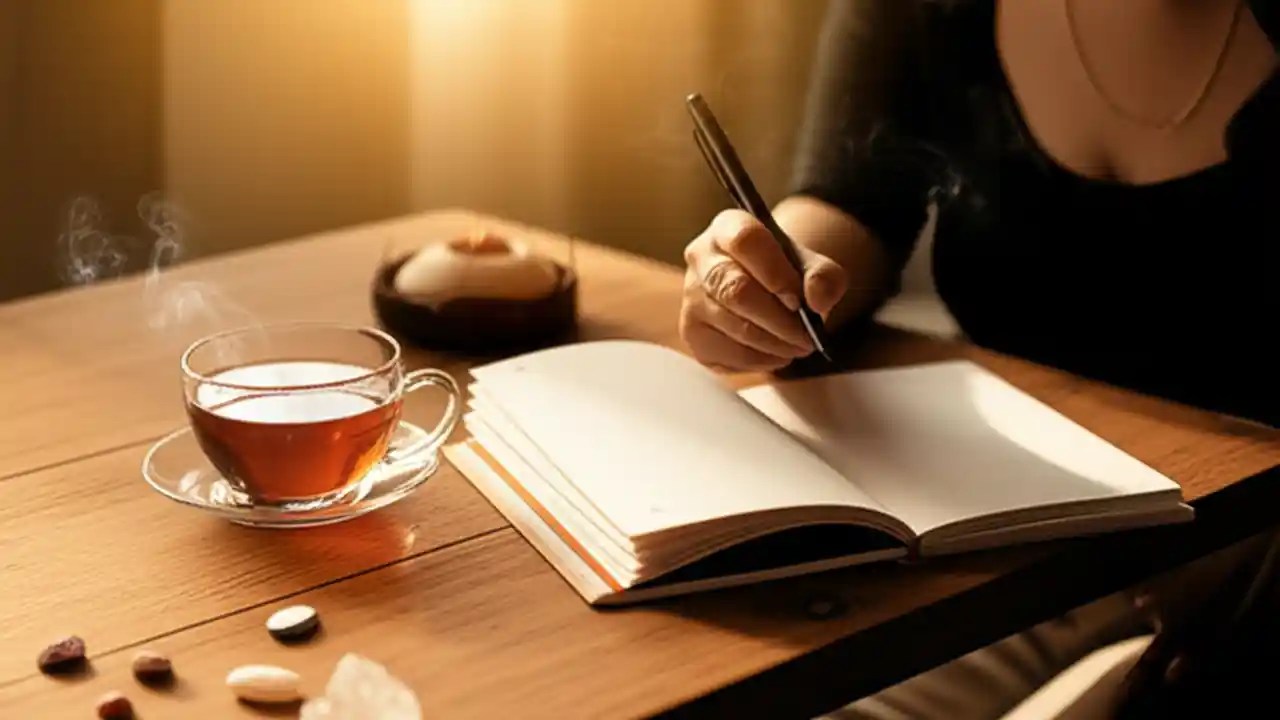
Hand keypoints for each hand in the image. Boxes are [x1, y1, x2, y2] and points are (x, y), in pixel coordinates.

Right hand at [679, 209, 847, 371]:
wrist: (761, 292)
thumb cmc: (783, 273)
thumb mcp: (811, 265)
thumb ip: (824, 275)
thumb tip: (817, 299)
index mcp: (728, 228)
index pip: (746, 241)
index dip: (776, 273)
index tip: (799, 300)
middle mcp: (701, 258)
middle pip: (736, 290)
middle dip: (779, 320)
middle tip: (807, 336)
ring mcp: (691, 298)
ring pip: (735, 327)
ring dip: (776, 344)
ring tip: (799, 346)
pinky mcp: (693, 333)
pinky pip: (730, 354)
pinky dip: (762, 360)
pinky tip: (777, 353)